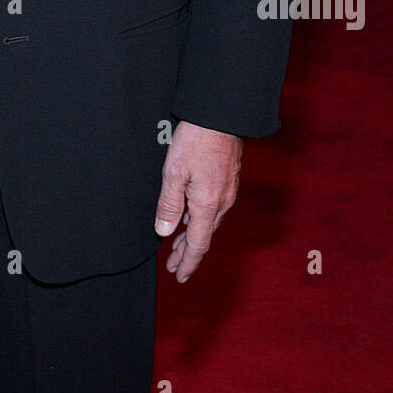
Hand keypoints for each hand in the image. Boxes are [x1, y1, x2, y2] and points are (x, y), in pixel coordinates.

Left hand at [155, 120, 242, 281]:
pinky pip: (214, 208)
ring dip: (194, 236)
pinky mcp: (228, 179)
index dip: (187, 263)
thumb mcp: (174, 172)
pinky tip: (192, 217)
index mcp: (208, 205)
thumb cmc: (197, 139)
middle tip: (173, 266)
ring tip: (179, 246)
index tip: (178, 277)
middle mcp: (222, 202)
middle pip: (204, 236)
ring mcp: (228, 190)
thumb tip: (165, 232)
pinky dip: (201, 220)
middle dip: (188, 253)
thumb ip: (169, 204)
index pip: (198, 245)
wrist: (221, 114)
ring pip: (209, 222)